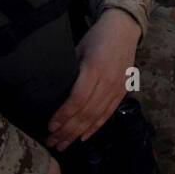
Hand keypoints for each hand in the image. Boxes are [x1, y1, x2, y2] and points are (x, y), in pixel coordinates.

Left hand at [47, 8, 140, 151]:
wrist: (125, 29)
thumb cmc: (97, 37)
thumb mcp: (78, 49)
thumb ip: (69, 71)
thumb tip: (50, 91)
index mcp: (95, 68)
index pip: (78, 99)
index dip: (64, 115)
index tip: (50, 126)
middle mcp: (108, 81)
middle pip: (86, 112)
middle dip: (67, 130)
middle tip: (51, 142)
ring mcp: (118, 88)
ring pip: (97, 116)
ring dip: (78, 133)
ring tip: (63, 144)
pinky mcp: (123, 92)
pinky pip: (108, 114)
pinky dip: (95, 127)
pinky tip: (83, 137)